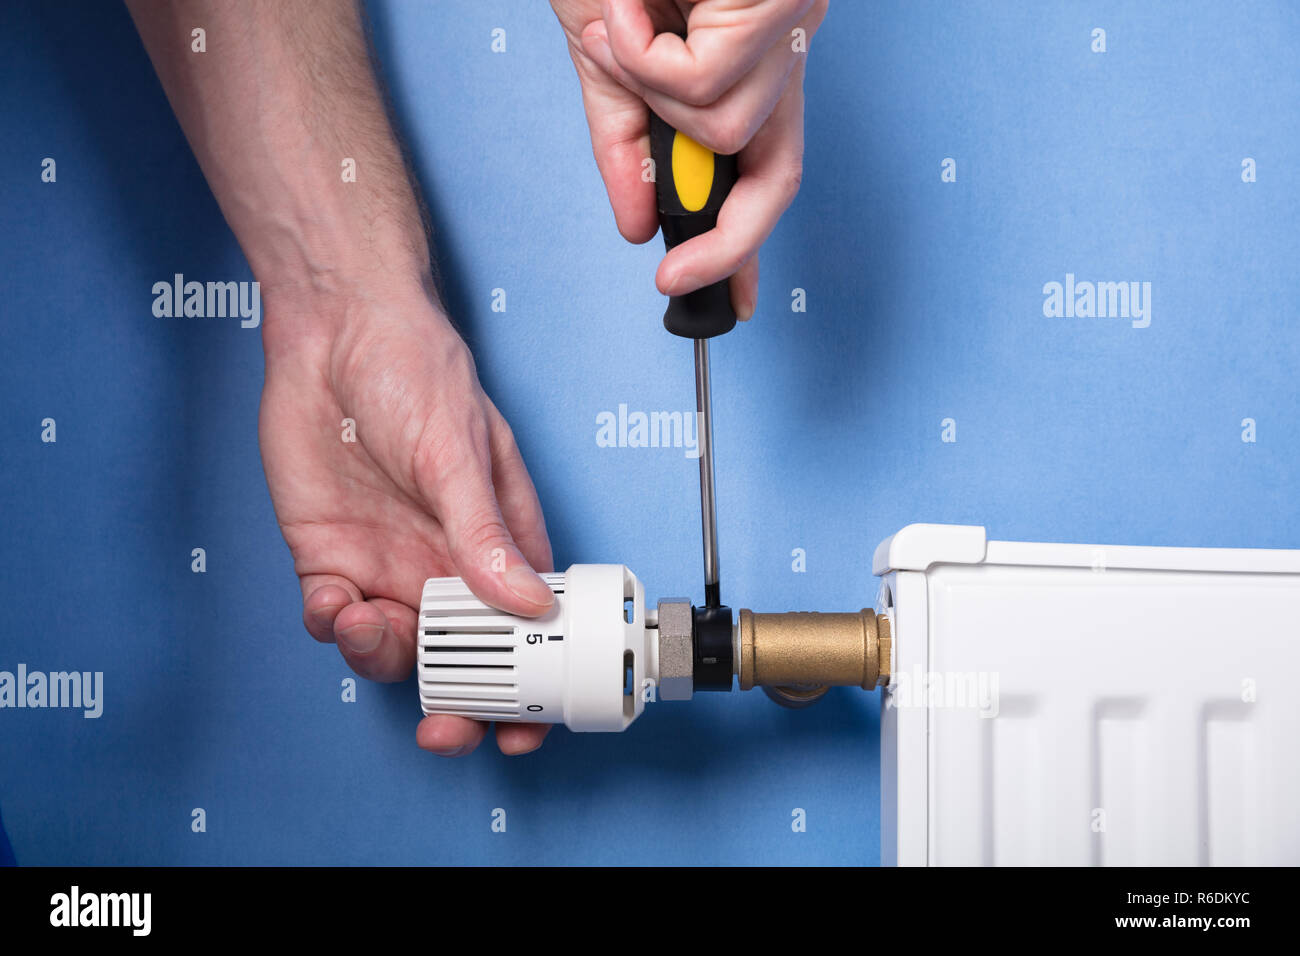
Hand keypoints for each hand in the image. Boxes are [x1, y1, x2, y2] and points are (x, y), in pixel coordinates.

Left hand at [259, 286, 554, 755]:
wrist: (333, 329)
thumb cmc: (415, 369)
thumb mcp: (459, 450)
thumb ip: (485, 532)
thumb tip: (529, 602)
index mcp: (498, 540)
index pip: (526, 629)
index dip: (530, 689)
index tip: (523, 731)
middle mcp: (446, 562)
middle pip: (460, 659)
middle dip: (456, 705)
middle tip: (444, 728)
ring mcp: (387, 562)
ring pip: (392, 648)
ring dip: (383, 658)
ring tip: (367, 624)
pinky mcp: (329, 555)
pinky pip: (332, 617)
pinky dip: (333, 626)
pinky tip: (333, 603)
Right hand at [552, 0, 826, 317]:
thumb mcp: (607, 61)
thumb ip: (625, 147)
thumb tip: (638, 227)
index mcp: (749, 64)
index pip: (766, 174)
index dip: (747, 243)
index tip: (736, 300)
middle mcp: (781, 47)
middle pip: (775, 178)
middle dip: (723, 239)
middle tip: (673, 274)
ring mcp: (789, 23)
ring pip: (728, 133)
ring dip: (649, 92)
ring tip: (618, 31)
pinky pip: (708, 85)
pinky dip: (645, 57)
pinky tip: (624, 13)